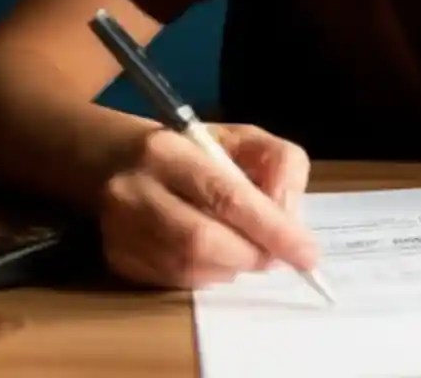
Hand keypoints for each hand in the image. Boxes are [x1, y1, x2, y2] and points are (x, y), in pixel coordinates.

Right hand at [97, 123, 317, 288]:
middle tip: (275, 255)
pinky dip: (208, 275)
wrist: (114, 160)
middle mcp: (134, 190)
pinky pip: (176, 283)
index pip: (225, 196)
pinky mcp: (117, 258)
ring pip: (191, 268)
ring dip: (231, 267)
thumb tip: (289, 219)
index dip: (271, 230)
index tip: (306, 254)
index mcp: (168, 150)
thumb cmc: (192, 149)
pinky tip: (213, 255)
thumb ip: (279, 165)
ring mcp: (119, 229)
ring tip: (242, 247)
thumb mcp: (242, 138)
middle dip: (251, 254)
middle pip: (203, 241)